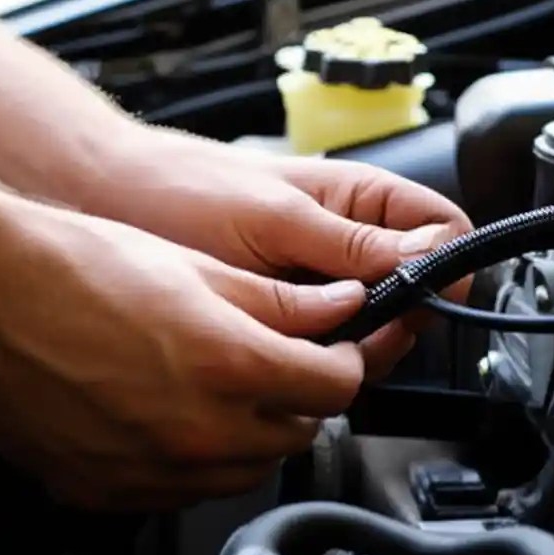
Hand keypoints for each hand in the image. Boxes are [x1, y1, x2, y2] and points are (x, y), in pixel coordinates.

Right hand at [0, 200, 368, 508]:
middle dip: (299, 400)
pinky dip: (193, 462)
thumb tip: (339, 308)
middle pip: (296, 434)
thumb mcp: (197, 268)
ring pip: (244, 470)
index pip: (336, 388)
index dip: (344, 364)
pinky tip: (169, 417)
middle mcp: (198, 431)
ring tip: (217, 388)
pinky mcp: (111, 492)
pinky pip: (183, 491)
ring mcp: (153, 471)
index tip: (334, 352)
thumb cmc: (72, 269)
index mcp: (230, 366)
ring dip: (251, 435)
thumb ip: (283, 301)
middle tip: (277, 365)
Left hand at [75, 126, 473, 376]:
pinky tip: (303, 364)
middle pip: (417, 288)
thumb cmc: (182, 190)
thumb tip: (425, 256)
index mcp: (360, 198)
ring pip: (378, 325)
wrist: (105, 207)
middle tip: (371, 338)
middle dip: (406, 318)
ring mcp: (322, 282)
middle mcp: (350, 241)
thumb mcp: (274, 217)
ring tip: (328, 353)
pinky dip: (328, 360)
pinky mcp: (291, 316)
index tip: (433, 298)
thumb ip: (350, 243)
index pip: (441, 229)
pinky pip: (334, 345)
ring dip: (367, 345)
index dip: (448, 265)